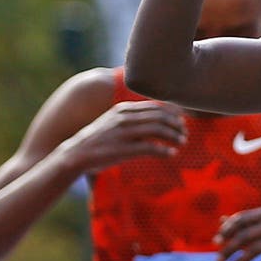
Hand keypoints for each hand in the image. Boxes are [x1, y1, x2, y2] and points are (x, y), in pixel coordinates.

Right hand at [59, 101, 185, 174]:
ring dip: (174, 136)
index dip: (173, 112)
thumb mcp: (115, 122)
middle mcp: (124, 117)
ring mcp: (124, 133)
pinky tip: (171, 154)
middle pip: (160, 116)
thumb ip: (133, 118)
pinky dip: (164, 150)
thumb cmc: (99, 140)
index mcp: (124, 109)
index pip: (155, 106)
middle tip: (184, 132)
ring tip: (182, 142)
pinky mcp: (123, 149)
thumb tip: (157, 121)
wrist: (76, 154)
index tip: (182, 120)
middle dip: (176, 124)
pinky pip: (151, 147)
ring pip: (158, 129)